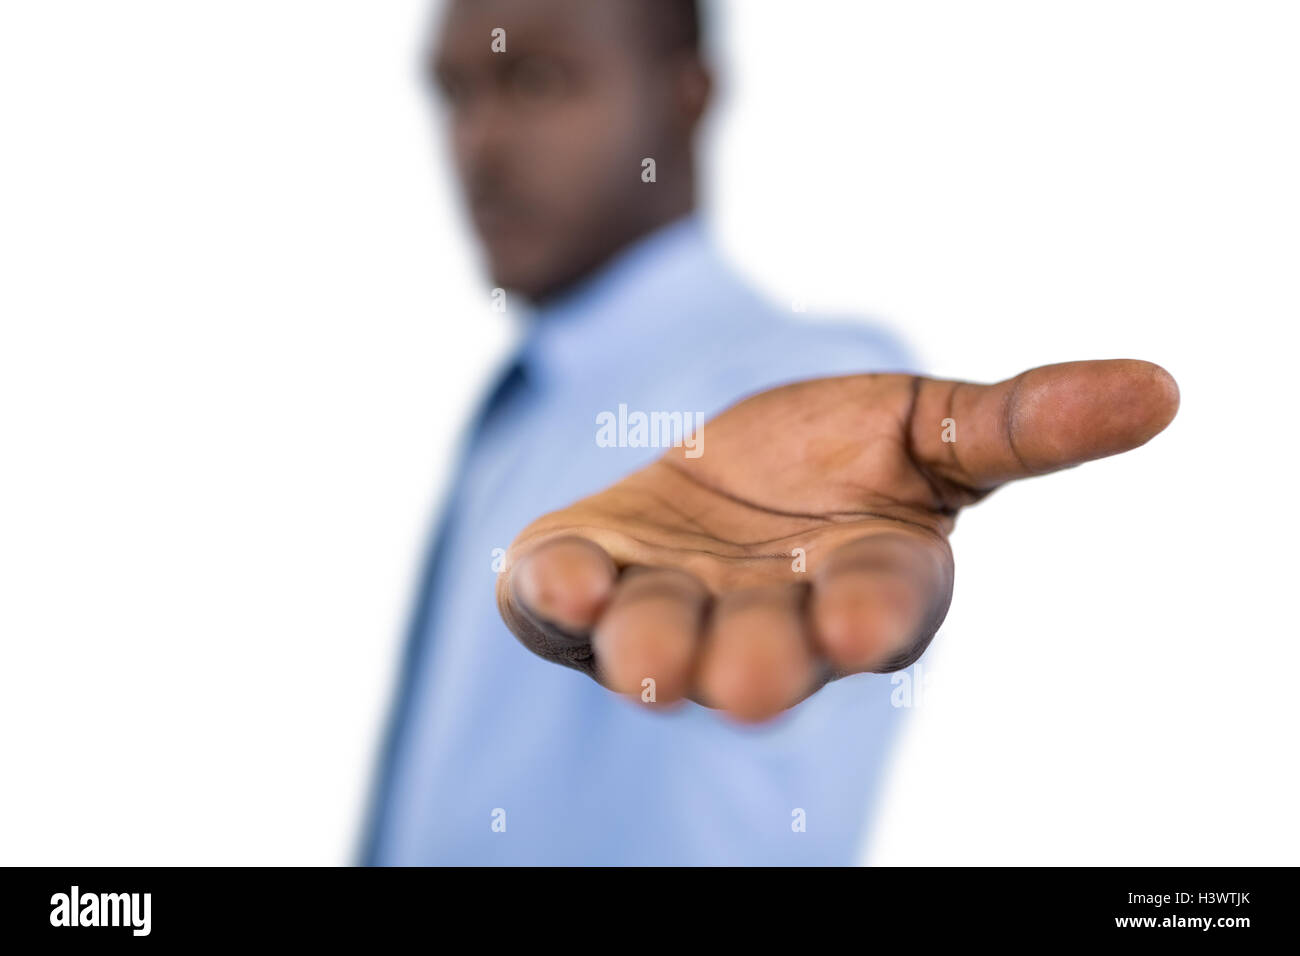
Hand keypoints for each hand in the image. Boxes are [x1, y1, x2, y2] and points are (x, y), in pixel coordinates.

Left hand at [496, 359, 1178, 722]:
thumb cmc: (841, 457)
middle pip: (765, 646)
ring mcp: (668, 605)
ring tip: (643, 657)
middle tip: (749, 682)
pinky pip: (563, 601)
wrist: (723, 469)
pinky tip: (554, 575)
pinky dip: (556, 594)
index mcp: (862, 584)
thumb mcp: (932, 426)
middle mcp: (765, 615)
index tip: (863, 619)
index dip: (872, 612)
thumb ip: (1025, 423)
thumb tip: (1161, 388)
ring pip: (658, 640)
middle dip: (757, 661)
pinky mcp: (585, 581)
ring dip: (650, 644)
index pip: (878, 608)